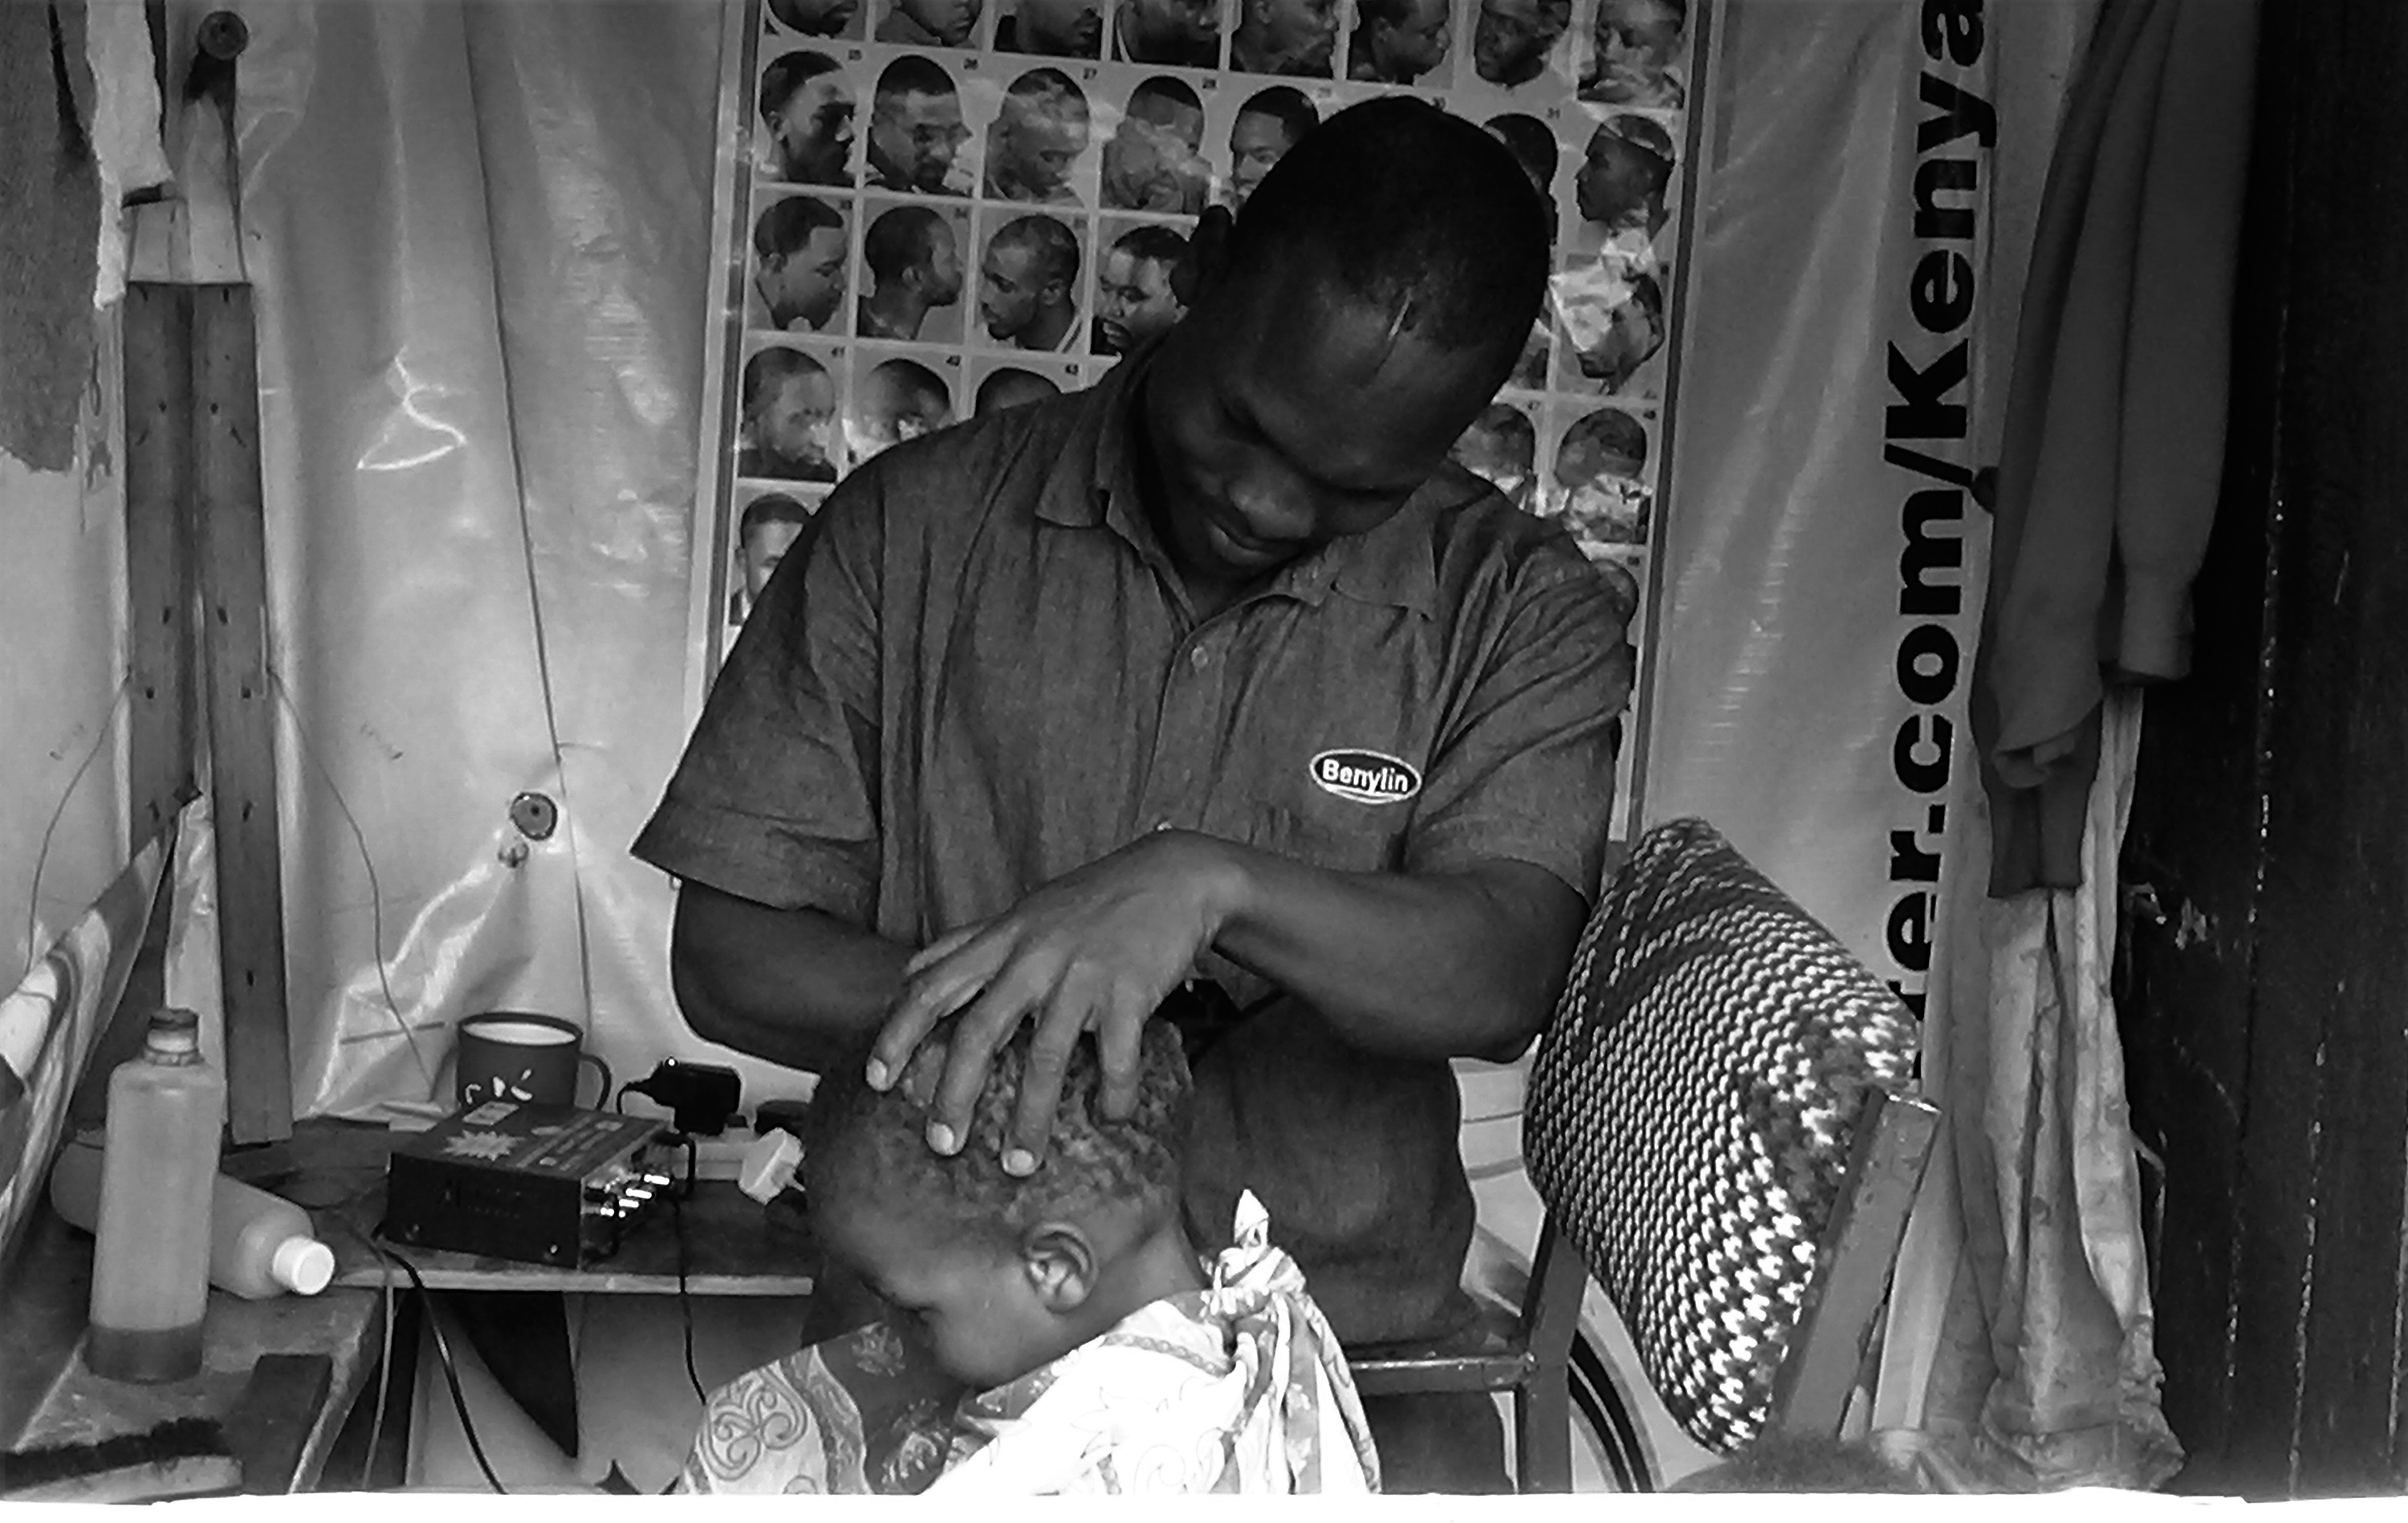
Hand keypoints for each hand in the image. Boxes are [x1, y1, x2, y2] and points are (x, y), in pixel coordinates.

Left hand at [868, 831, 1235, 1174]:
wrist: (1174, 875)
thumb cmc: (1093, 901)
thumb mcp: (1022, 912)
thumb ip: (968, 943)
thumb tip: (910, 973)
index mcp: (1002, 939)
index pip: (933, 985)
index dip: (899, 1033)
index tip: (877, 1080)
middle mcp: (1034, 956)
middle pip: (980, 1031)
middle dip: (956, 1094)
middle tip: (943, 1144)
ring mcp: (1082, 973)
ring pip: (1046, 1056)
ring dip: (1031, 1118)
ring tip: (1020, 1163)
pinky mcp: (1130, 990)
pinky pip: (1116, 1056)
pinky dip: (1112, 1094)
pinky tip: (1110, 1118)